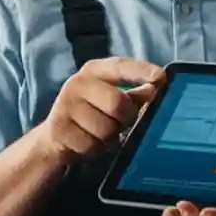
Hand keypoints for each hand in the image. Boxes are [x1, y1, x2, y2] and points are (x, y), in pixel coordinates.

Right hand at [37, 57, 163, 166]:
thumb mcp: (111, 99)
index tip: (160, 77)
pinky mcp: (58, 128)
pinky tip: (88, 142)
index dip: (141, 71)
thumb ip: (134, 94)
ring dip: (109, 137)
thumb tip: (154, 89)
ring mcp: (65, 105)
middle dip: (126, 118)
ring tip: (102, 133)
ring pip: (105, 129)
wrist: (55, 137)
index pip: (120, 66)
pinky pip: (91, 144)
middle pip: (117, 103)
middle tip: (122, 123)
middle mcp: (77, 83)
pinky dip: (95, 149)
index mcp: (93, 71)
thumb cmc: (92, 114)